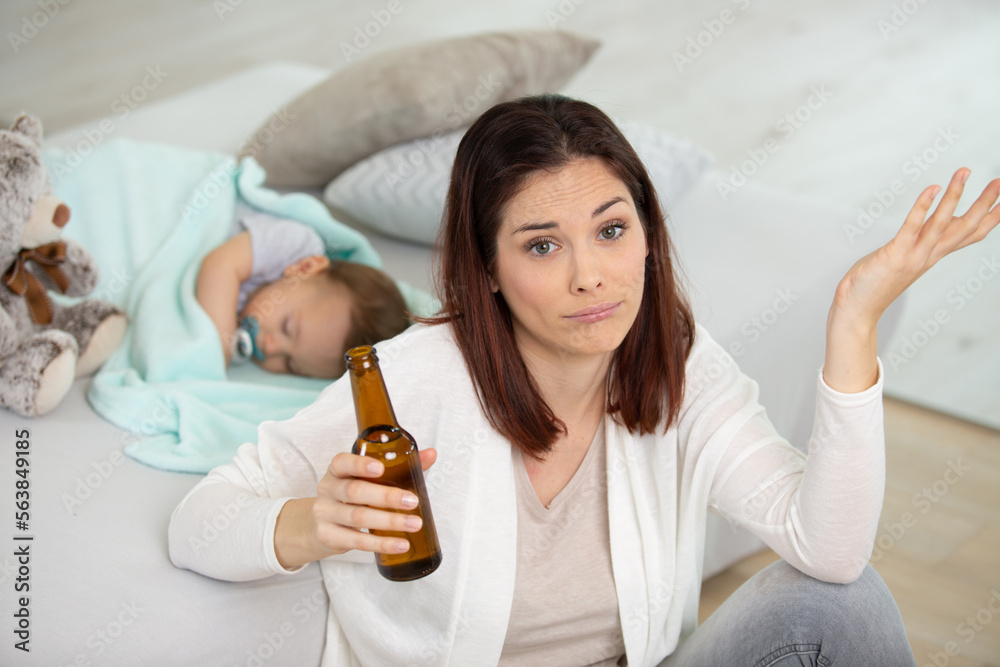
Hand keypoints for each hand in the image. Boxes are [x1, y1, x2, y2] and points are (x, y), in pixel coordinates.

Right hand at [310, 449, 437, 556]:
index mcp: (337, 471)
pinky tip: (400, 544)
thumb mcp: (367, 480)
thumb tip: (431, 454)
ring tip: (414, 524)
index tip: (381, 468)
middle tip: (412, 501)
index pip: (342, 462)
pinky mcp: (328, 536)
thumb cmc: (352, 497)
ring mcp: (325, 514)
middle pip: (355, 491)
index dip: (360, 464)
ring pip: (358, 518)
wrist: (319, 525)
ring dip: (389, 522)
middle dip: (386, 496)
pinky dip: (381, 544)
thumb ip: (399, 466)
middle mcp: (328, 490)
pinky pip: (357, 541)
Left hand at [833, 168, 999, 325]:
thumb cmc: (876, 282)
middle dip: (985, 203)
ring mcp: (914, 256)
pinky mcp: (896, 255)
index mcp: (934, 255)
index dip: (991, 217)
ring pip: (942, 223)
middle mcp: (929, 255)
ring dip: (955, 196)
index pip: (971, 234)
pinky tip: (932, 189)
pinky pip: (912, 227)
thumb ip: (927, 239)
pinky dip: (923, 207)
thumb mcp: (909, 256)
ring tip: (965, 172)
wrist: (859, 310)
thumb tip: (945, 218)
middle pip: (966, 228)